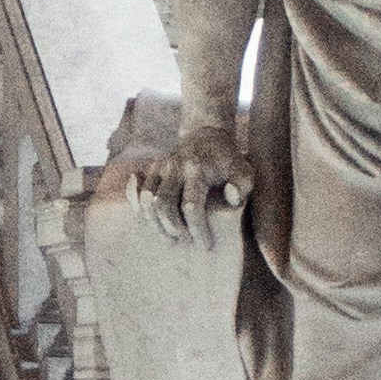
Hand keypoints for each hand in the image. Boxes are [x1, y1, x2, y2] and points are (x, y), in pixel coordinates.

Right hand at [104, 117, 249, 239]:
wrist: (206, 133)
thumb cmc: (228, 161)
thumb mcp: (243, 172)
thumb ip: (241, 187)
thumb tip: (231, 197)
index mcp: (197, 169)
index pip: (191, 206)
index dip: (197, 230)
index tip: (206, 245)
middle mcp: (174, 166)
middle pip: (163, 204)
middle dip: (173, 228)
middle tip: (185, 241)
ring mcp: (159, 165)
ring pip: (146, 199)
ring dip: (155, 222)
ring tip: (169, 236)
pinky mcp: (151, 166)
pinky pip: (136, 190)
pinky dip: (139, 207)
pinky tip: (150, 219)